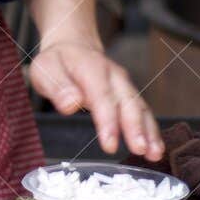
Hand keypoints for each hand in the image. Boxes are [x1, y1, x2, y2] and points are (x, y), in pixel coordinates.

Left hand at [29, 40, 162, 161]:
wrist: (72, 46)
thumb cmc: (57, 62)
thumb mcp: (45, 70)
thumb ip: (57, 87)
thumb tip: (71, 104)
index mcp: (91, 67)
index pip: (102, 95)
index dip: (108, 120)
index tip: (110, 144)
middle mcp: (113, 75)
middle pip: (127, 101)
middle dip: (135, 127)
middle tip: (140, 150)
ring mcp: (124, 84)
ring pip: (140, 107)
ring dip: (149, 131)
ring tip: (154, 154)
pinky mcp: (129, 94)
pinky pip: (142, 112)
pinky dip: (150, 130)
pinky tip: (154, 148)